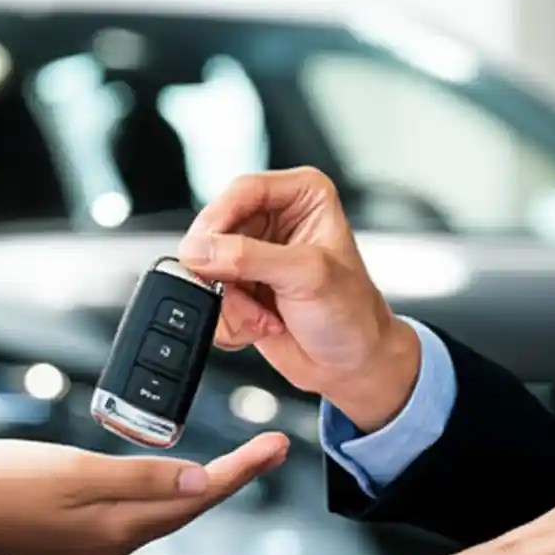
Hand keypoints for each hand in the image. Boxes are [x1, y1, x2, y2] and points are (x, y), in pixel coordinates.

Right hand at [0, 433, 288, 554]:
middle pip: (188, 505)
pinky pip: (135, 508)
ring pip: (164, 508)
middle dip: (232, 477)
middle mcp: (113, 542)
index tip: (276, 446)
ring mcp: (94, 540)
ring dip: (200, 485)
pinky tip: (167, 473)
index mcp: (118, 529)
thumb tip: (199, 479)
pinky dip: (161, 488)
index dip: (241, 471)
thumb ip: (140, 477)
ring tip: (235, 461)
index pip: (198, 496)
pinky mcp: (75, 530)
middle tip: (268, 449)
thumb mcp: (75, 472)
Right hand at [178, 167, 418, 430]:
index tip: (202, 249)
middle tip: (235, 292)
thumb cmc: (353, 313)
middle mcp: (274, 221)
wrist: (352, 364)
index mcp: (301, 196)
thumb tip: (200, 250)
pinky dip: (229, 320)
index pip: (243, 190)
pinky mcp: (239, 290)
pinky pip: (207, 299)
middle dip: (222, 272)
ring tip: (262, 316)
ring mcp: (253, 257)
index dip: (218, 219)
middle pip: (215, 230)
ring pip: (206, 269)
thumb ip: (250, 257)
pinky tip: (261, 325)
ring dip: (229, 303)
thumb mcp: (307, 275)